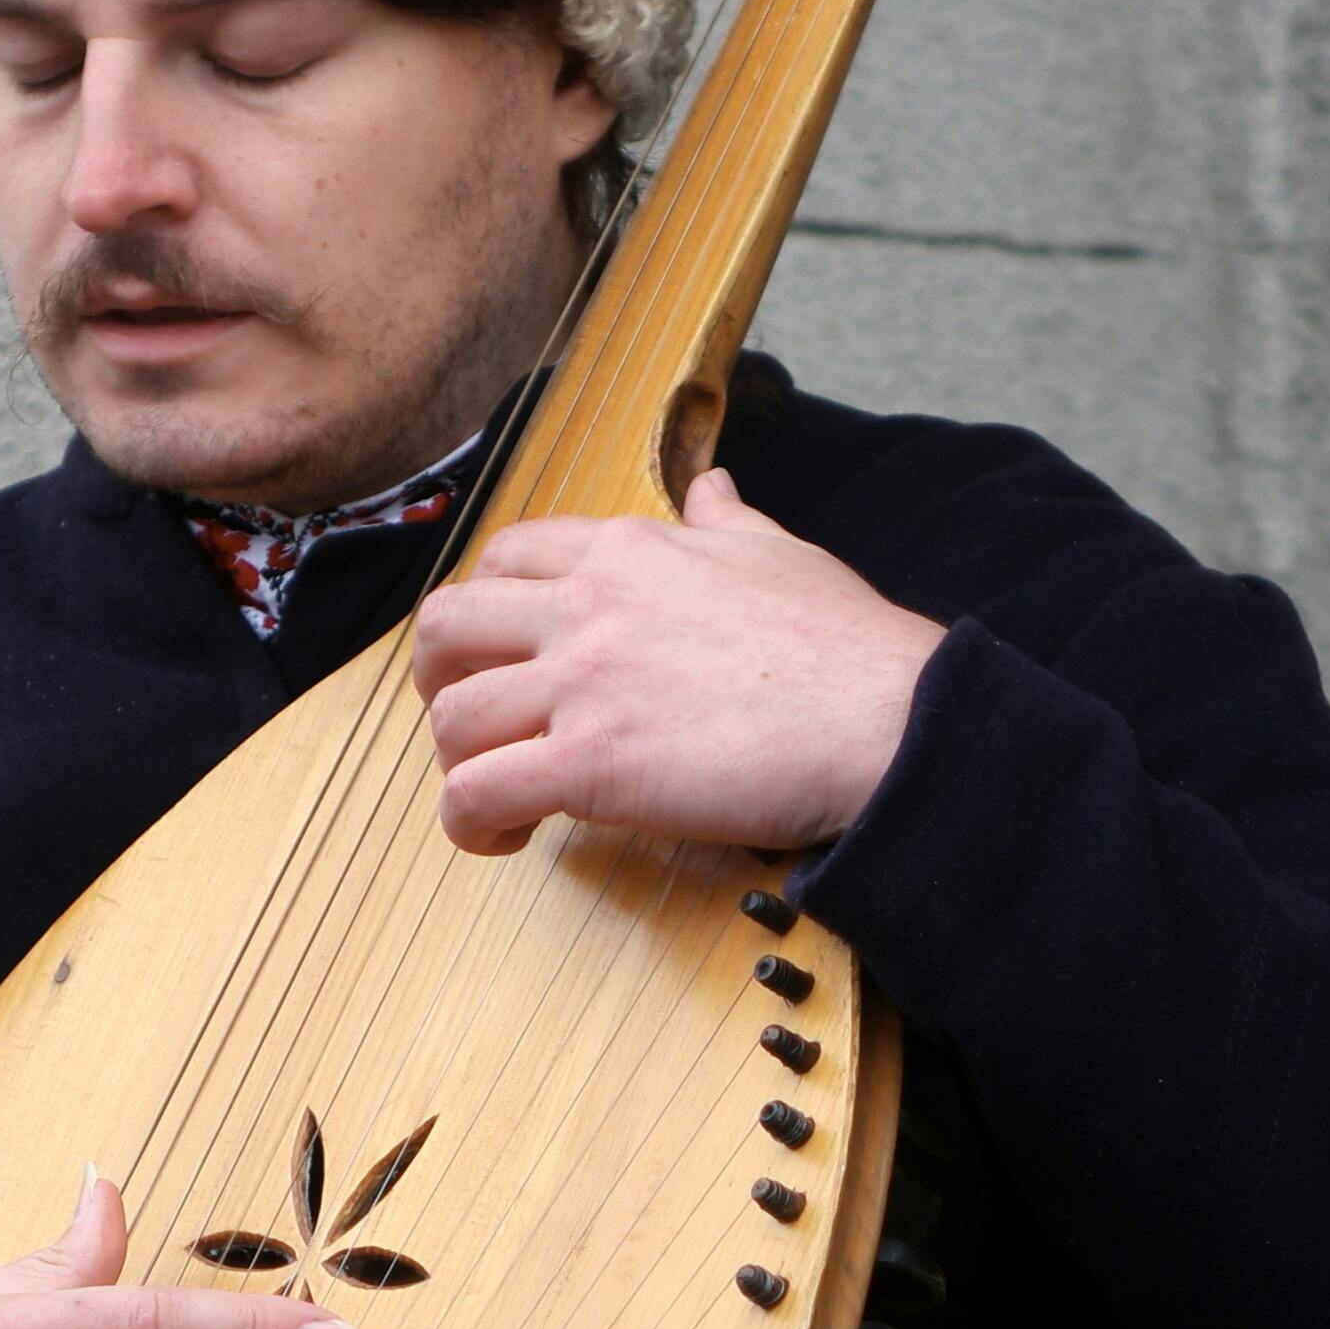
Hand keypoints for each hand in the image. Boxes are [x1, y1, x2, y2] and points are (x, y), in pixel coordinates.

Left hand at [407, 466, 942, 858]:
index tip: (507, 659)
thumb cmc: (847, 649)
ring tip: (500, 798)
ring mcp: (585, 683)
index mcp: (626, 552)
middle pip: (444, 627)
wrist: (891, 719)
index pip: (503, 558)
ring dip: (457, 766)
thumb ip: (726, 521)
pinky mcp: (593, 764)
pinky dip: (469, 823)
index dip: (486, 614)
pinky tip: (505, 839)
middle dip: (438, 682)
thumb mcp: (779, 553)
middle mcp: (589, 606)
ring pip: (450, 718)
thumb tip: (711, 489)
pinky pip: (477, 792)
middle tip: (474, 728)